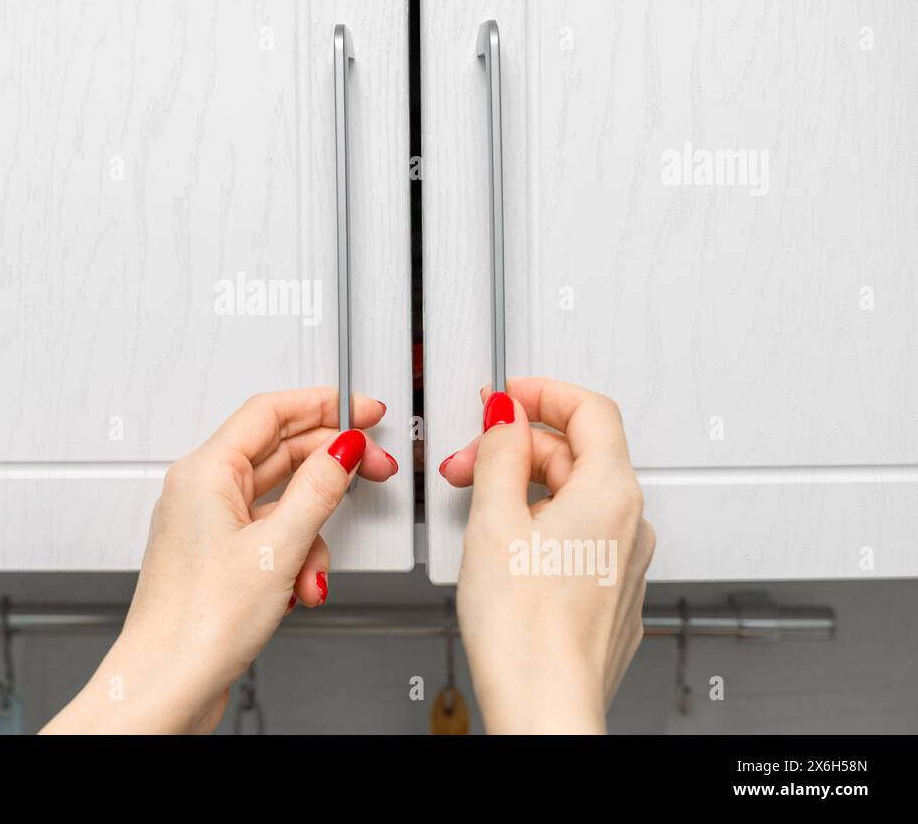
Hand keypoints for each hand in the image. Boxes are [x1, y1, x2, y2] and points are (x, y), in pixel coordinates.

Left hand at [44, 387, 396, 732]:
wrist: (165, 686)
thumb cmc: (196, 625)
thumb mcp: (277, 548)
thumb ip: (318, 490)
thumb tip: (344, 448)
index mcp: (205, 472)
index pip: (271, 411)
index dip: (325, 404)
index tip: (364, 409)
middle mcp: (202, 490)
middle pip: (280, 451)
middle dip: (330, 467)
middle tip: (372, 467)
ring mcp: (209, 523)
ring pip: (281, 500)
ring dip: (312, 532)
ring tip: (314, 569)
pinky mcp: (218, 556)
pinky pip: (270, 535)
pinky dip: (295, 557)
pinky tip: (299, 588)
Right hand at [440, 377, 654, 733]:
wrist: (544, 707)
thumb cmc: (525, 632)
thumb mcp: (493, 520)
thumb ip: (500, 452)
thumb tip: (505, 414)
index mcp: (610, 493)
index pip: (590, 409)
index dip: (544, 391)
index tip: (508, 394)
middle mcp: (630, 524)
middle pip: (578, 453)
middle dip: (518, 446)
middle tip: (469, 459)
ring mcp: (625, 561)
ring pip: (577, 496)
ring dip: (525, 485)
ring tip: (478, 506)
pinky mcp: (610, 592)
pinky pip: (580, 534)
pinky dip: (541, 522)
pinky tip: (504, 546)